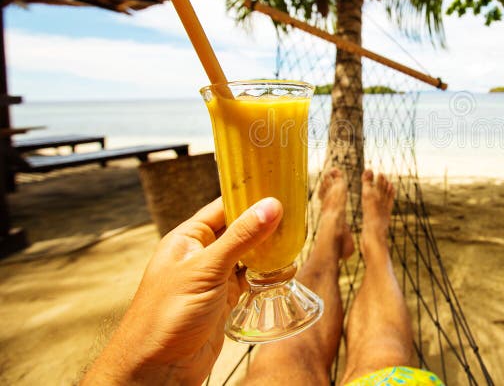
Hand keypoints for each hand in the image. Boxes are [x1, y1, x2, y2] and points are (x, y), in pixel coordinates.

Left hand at [82, 197, 282, 384]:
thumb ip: (241, 237)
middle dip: (264, 223)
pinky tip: (285, 269)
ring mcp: (214, 278)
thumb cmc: (167, 315)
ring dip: (269, 250)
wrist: (158, 370)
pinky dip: (267, 274)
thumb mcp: (206, 269)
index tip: (279, 186)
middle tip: (296, 213)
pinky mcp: (225, 300)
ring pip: (248, 255)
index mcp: (188, 239)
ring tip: (296, 239)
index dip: (249, 196)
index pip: (223, 207)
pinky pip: (250, 279)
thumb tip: (271, 206)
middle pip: (239, 230)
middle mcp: (201, 255)